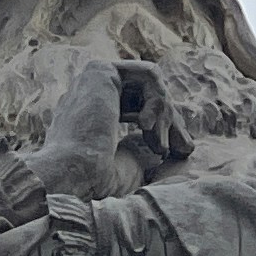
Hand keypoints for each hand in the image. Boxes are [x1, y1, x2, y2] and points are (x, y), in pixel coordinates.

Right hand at [17, 59, 176, 206]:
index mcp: (91, 117)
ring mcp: (93, 79)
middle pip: (146, 95)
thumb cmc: (95, 184)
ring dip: (164, 114)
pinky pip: (148, 75)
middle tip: (184, 148)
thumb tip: (178, 143)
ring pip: (150, 84)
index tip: (183, 151)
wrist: (71, 177)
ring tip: (159, 146)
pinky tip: (147, 128)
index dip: (164, 127)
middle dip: (171, 121)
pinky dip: (157, 101)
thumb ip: (145, 150)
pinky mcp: (101, 71)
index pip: (137, 109)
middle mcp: (90, 94)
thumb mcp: (129, 167)